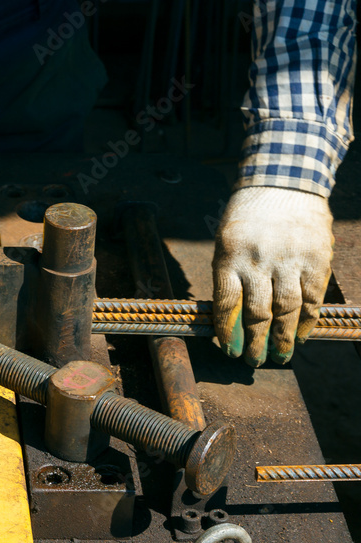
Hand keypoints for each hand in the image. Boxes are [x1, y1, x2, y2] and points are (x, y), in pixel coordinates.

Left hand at [212, 186, 333, 365]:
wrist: (284, 182)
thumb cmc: (248, 217)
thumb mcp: (226, 242)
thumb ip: (229, 277)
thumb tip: (231, 319)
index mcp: (229, 257)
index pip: (227, 304)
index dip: (228, 332)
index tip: (230, 351)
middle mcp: (258, 261)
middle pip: (257, 313)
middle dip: (255, 342)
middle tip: (254, 361)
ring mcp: (289, 260)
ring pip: (286, 310)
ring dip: (282, 338)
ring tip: (279, 356)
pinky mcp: (316, 258)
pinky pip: (312, 297)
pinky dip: (307, 320)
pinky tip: (300, 335)